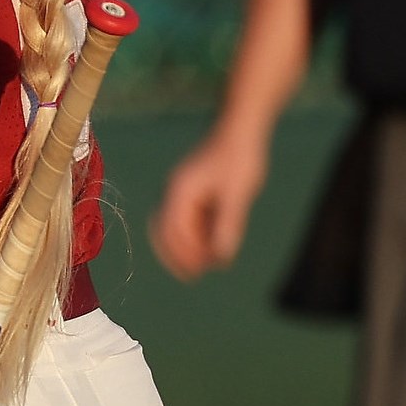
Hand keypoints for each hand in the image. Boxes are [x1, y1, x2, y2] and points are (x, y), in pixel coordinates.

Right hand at [150, 127, 270, 281]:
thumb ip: (228, 225)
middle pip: (164, 229)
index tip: (197, 273)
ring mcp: (183, 190)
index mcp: (180, 191)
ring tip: (205, 265)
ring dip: (186, 245)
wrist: (241, 129)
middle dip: (176, 254)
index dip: (182, 254)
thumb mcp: (238, 194)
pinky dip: (194, 234)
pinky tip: (211, 244)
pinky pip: (185, 217)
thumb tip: (222, 256)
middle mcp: (175, 191)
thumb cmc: (239, 158)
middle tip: (192, 276)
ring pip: (174, 225)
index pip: (172, 229)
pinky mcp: (193, 189)